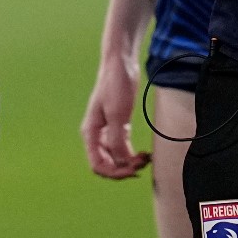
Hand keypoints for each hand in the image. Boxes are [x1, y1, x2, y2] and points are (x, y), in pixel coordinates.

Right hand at [82, 53, 151, 178]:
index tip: (133, 170)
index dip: (114, 173)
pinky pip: (123, 148)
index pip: (97, 165)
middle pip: (107, 164)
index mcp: (90, 133)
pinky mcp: (118, 126)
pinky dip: (133, 154)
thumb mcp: (117, 114)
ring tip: (146, 158)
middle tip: (143, 163)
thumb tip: (122, 162)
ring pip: (116, 158)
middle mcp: (97, 135)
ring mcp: (107, 131)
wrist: (121, 64)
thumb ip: (116, 140)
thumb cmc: (115, 85)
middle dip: (124, 168)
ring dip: (130, 162)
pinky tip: (144, 153)